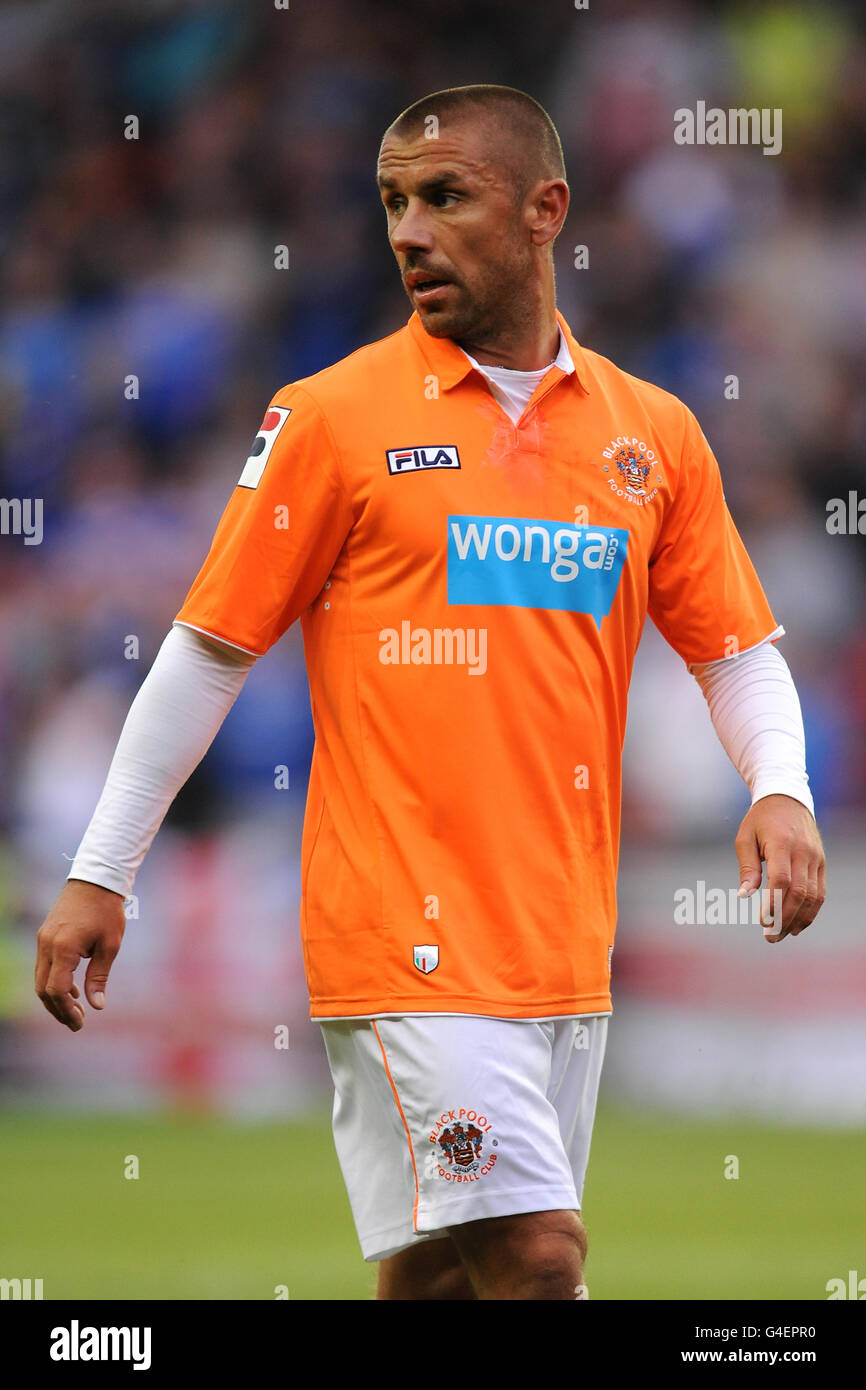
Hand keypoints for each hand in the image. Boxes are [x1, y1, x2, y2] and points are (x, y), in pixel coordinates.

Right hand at [35, 879, 126, 1030]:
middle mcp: (47, 945)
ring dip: (55, 997)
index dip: (66, 1010)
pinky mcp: (45, 934)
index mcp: (63, 948)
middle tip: (76, 1024)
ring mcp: (43, 939)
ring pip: (40, 978)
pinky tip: (72, 989)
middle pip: (43, 989)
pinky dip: (54, 981)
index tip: (80, 1023)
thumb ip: (100, 976)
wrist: (96, 879)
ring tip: (75, 1011)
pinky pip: (44, 966)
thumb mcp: (110, 945)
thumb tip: (96, 1005)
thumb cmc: (107, 911)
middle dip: (58, 1010)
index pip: (56, 990)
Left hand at [734, 794, 825, 942]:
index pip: (781, 879)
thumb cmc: (760, 820)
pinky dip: (811, 911)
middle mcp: (803, 852)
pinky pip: (820, 892)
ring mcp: (815, 858)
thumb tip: (744, 896)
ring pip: (812, 896)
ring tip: (781, 935)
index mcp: (781, 843)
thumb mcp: (745, 837)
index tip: (763, 922)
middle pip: (799, 892)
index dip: (773, 904)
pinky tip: (797, 925)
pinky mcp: (821, 863)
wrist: (788, 799)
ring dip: (798, 919)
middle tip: (770, 937)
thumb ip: (747, 867)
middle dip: (785, 918)